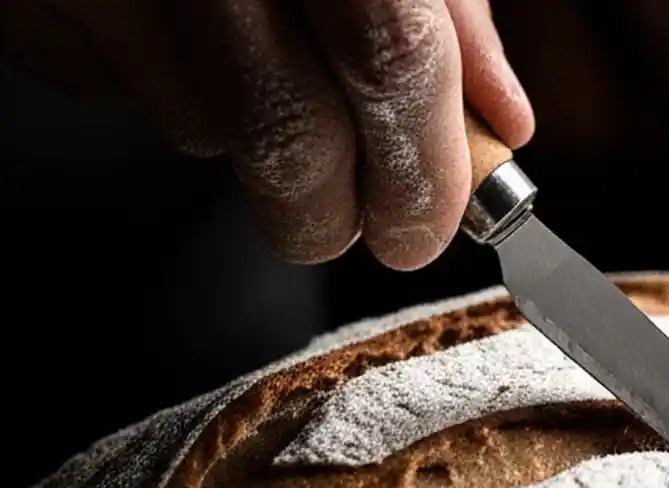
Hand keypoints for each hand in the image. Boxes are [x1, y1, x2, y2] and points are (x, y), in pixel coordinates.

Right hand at [2, 0, 533, 268]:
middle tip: (348, 225)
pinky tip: (170, 20)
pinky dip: (159, 83)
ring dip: (245, 134)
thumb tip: (499, 119)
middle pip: (286, 134)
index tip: (421, 229)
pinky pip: (112, 90)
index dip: (419, 172)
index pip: (388, 59)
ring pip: (200, 130)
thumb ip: (450, 12)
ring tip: (249, 51)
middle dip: (330, 216)